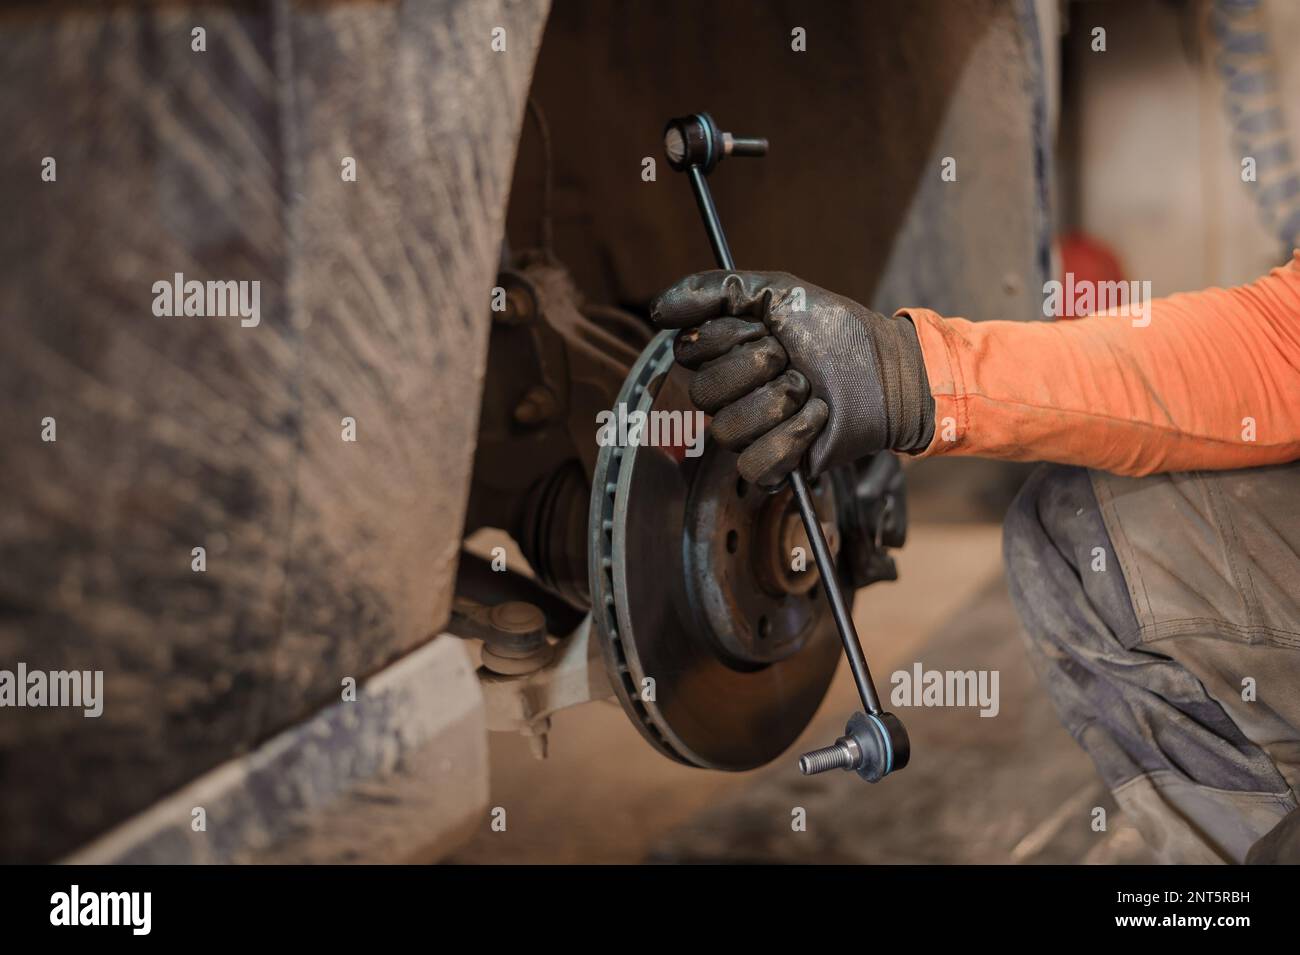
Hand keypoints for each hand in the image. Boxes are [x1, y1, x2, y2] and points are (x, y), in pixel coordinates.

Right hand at [649, 270, 933, 485]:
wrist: (885, 369)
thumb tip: (656, 308)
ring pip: (729, 430)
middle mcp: (727, 398)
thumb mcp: (776, 292)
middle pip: (704, 394)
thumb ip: (714, 290)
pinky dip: (793, 438)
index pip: (688, 354)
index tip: (766, 329)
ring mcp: (748, 435)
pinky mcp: (773, 467)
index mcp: (719, 359)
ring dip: (781, 403)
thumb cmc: (834, 329)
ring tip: (809, 390)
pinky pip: (755, 465)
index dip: (730, 338)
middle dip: (759, 369)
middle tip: (794, 361)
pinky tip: (816, 419)